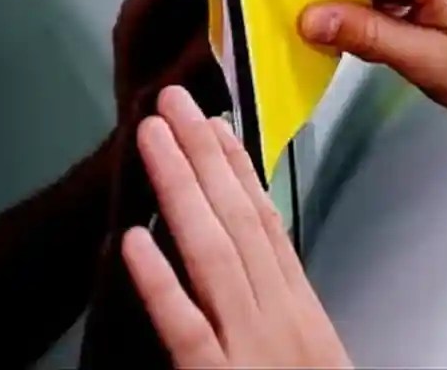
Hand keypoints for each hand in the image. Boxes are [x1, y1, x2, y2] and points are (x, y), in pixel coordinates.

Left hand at [123, 86, 351, 368]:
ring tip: (151, 136)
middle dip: (203, 154)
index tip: (215, 124)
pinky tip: (132, 240)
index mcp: (299, 305)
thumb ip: (281, 304)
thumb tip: (256, 259)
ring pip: (211, 255)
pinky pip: (185, 327)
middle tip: (172, 102)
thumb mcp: (314, 350)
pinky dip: (160, 282)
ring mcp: (247, 346)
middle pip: (237, 221)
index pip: (264, 222)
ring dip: (180, 188)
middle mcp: (276, 314)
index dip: (237, 168)